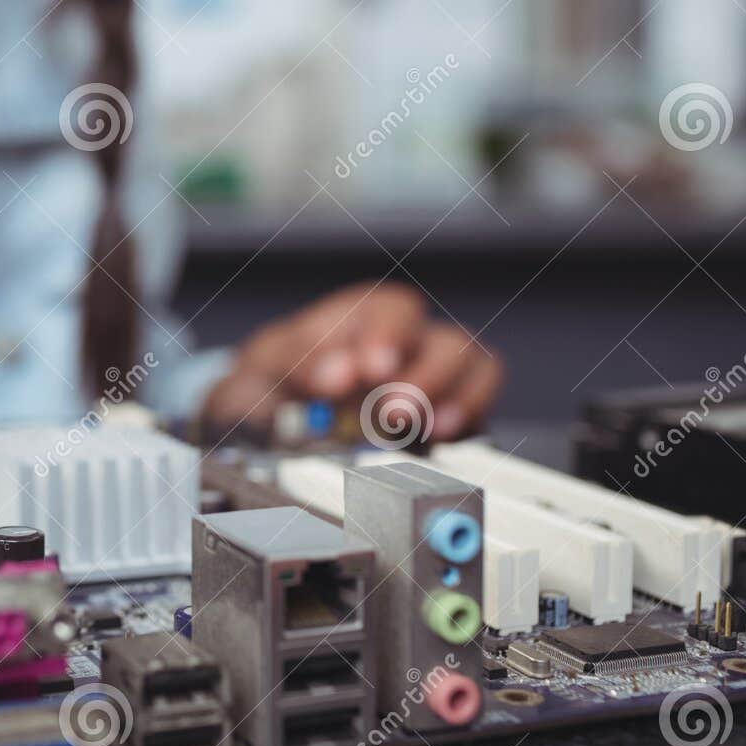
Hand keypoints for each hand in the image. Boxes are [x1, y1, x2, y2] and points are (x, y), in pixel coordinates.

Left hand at [201, 282, 501, 441]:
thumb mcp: (268, 362)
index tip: (372, 369)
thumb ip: (299, 361)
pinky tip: (440, 435)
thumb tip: (339, 372)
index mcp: (361, 316)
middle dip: (425, 377)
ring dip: (452, 396)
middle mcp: (404, 340)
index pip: (393, 310)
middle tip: (394, 412)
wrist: (270, 413)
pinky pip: (477, 399)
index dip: (389, 336)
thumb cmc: (274, 377)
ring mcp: (428, 373)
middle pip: (443, 340)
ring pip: (471, 365)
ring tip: (423, 425)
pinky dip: (468, 414)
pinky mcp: (443, 408)